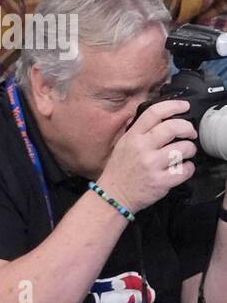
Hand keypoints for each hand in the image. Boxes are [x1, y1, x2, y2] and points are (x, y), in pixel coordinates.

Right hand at [100, 98, 195, 213]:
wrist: (113, 196)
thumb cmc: (119, 170)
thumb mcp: (122, 145)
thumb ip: (138, 131)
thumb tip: (157, 117)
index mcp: (132, 137)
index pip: (154, 113)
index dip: (174, 106)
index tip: (184, 107)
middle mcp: (142, 148)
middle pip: (173, 127)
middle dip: (188, 128)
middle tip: (190, 133)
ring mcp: (151, 165)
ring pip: (184, 149)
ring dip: (190, 150)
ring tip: (184, 153)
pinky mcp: (161, 181)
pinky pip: (186, 169)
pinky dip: (188, 168)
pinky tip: (181, 169)